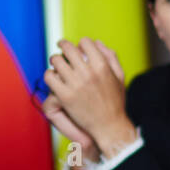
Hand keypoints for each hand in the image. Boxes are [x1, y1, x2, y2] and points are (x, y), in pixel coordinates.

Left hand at [43, 38, 134, 155]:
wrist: (110, 127)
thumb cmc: (115, 102)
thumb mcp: (119, 77)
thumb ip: (111, 57)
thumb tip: (97, 42)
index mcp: (102, 66)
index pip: (85, 42)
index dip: (81, 44)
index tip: (78, 48)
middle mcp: (88, 73)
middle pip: (68, 48)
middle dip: (63, 46)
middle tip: (61, 50)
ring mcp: (75, 85)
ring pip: (56, 61)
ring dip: (55, 60)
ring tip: (57, 64)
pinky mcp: (65, 96)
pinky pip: (49, 77)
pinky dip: (49, 75)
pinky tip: (54, 78)